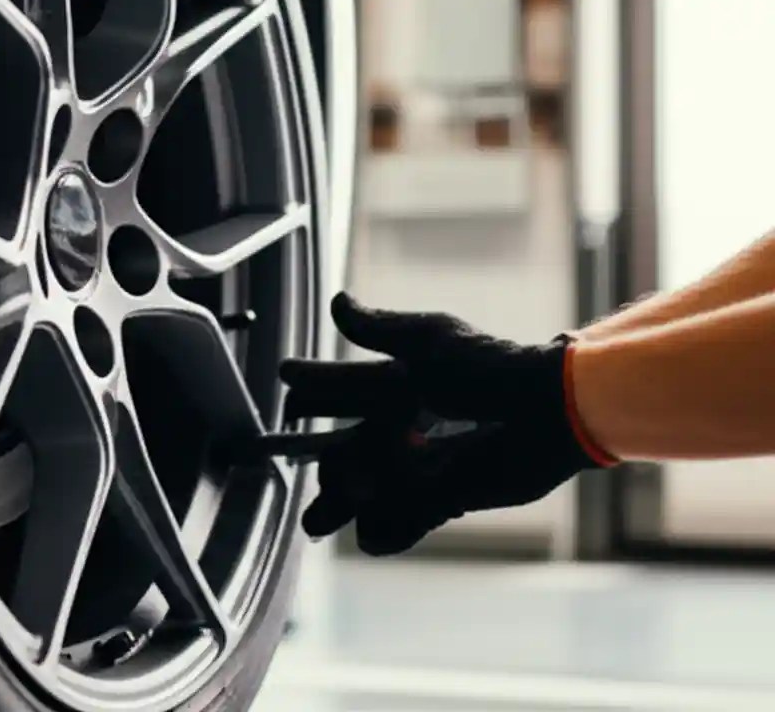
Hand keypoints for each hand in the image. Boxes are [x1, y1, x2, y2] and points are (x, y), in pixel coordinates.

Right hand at [256, 293, 610, 553]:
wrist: (548, 412)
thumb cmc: (490, 368)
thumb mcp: (429, 339)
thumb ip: (378, 328)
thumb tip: (336, 302)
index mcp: (390, 389)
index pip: (333, 394)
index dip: (307, 396)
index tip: (289, 399)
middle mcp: (397, 432)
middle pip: (338, 456)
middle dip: (326, 469)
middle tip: (332, 469)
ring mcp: (415, 471)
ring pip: (358, 496)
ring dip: (341, 506)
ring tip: (336, 512)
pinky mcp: (439, 502)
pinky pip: (394, 528)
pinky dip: (382, 534)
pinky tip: (373, 533)